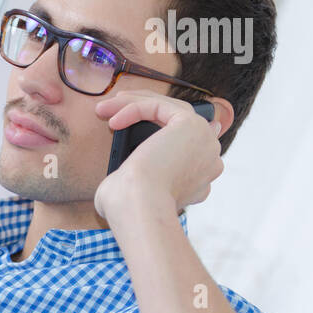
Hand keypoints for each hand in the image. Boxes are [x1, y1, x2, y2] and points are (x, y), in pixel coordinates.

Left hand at [93, 91, 223, 221]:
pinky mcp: (191, 124)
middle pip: (176, 121)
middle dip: (142, 111)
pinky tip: (111, 119)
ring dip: (134, 104)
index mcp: (200, 180)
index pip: (185, 145)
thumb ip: (138, 178)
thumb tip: (128, 171)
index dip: (159, 127)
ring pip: (168, 109)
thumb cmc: (129, 208)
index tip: (128, 123)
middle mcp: (209, 159)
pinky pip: (158, 106)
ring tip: (103, 109)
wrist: (139, 207)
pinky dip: (133, 108)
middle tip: (112, 113)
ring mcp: (204, 141)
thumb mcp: (134, 193)